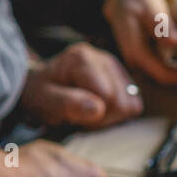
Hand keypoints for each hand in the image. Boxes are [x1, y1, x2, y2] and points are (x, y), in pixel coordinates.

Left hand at [19, 42, 142, 128]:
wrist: (43, 86)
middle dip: (102, 117)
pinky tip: (100, 109)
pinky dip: (118, 113)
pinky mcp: (125, 79)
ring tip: (88, 111)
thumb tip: (98, 109)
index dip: (92, 114)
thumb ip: (68, 104)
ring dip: (111, 116)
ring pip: (132, 105)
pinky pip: (134, 105)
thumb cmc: (42, 94)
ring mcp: (117, 67)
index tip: (73, 113)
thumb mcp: (45, 101)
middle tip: (80, 114)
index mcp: (82, 58)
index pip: (107, 96)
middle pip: (122, 102)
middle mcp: (104, 58)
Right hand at [103, 0, 176, 84]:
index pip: (164, 73)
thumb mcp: (148, 6)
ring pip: (167, 74)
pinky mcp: (148, 57)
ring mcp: (142, 61)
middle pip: (167, 78)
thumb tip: (175, 42)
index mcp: (136, 52)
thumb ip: (159, 24)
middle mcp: (137, 61)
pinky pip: (166, 66)